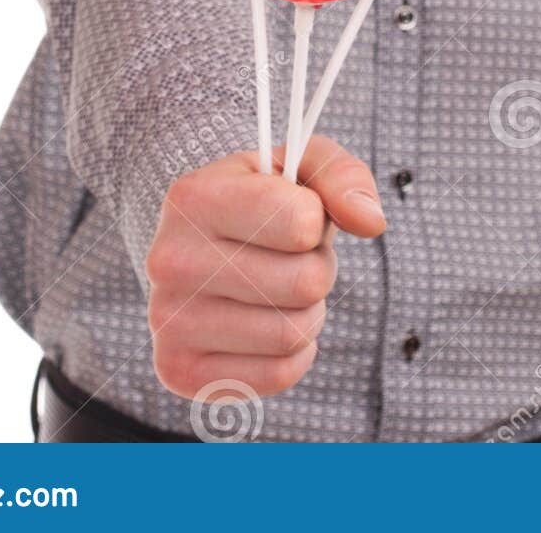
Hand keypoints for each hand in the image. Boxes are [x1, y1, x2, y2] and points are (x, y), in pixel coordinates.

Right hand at [145, 133, 386, 401]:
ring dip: (308, 312)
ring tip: (281, 289)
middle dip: (318, 268)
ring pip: (292, 333)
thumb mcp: (301, 166)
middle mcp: (169, 259)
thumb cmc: (262, 201)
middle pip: (305, 283)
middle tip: (294, 258)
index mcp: (194, 197)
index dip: (317, 219)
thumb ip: (344, 176)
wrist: (200, 249)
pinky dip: (295, 353)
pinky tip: (269, 324)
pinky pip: (278, 374)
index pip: (301, 222)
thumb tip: (371, 222)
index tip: (297, 213)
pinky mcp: (179, 371)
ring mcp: (169, 320)